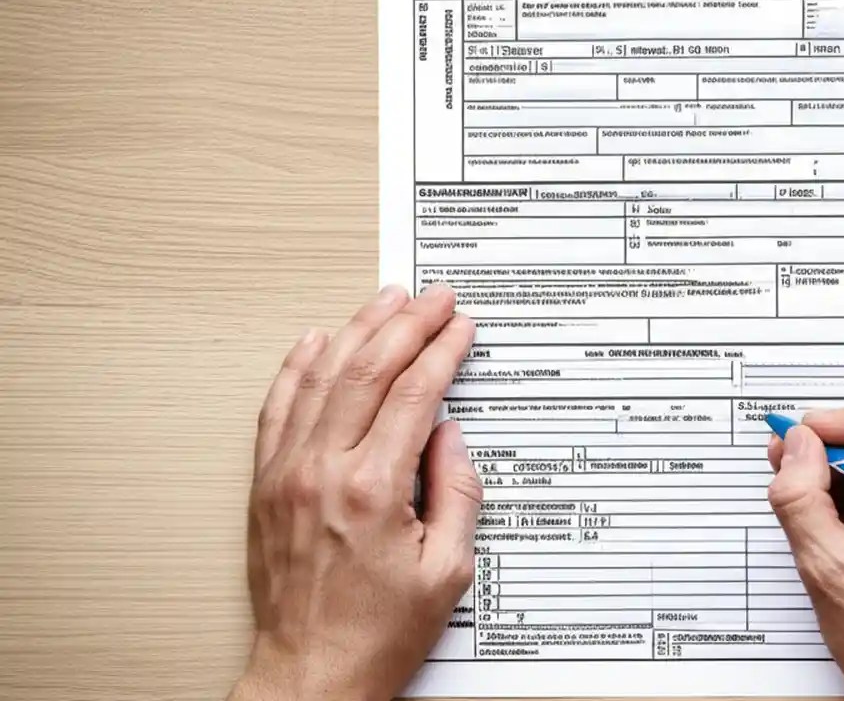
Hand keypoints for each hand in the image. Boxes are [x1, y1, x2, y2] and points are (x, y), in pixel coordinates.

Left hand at [229, 285, 479, 700]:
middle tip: (433, 298)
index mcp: (374, 489)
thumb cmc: (377, 633)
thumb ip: (457, 494)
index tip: (460, 327)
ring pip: (322, 377)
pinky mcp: (265, 485)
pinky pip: (277, 409)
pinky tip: (314, 341)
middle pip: (368, 370)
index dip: (442, 351)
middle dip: (407, 324)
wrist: (311, 674)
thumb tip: (451, 438)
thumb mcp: (447, 572)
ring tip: (385, 301)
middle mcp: (324, 471)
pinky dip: (297, 368)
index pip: (414, 393)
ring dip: (357, 330)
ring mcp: (287, 474)